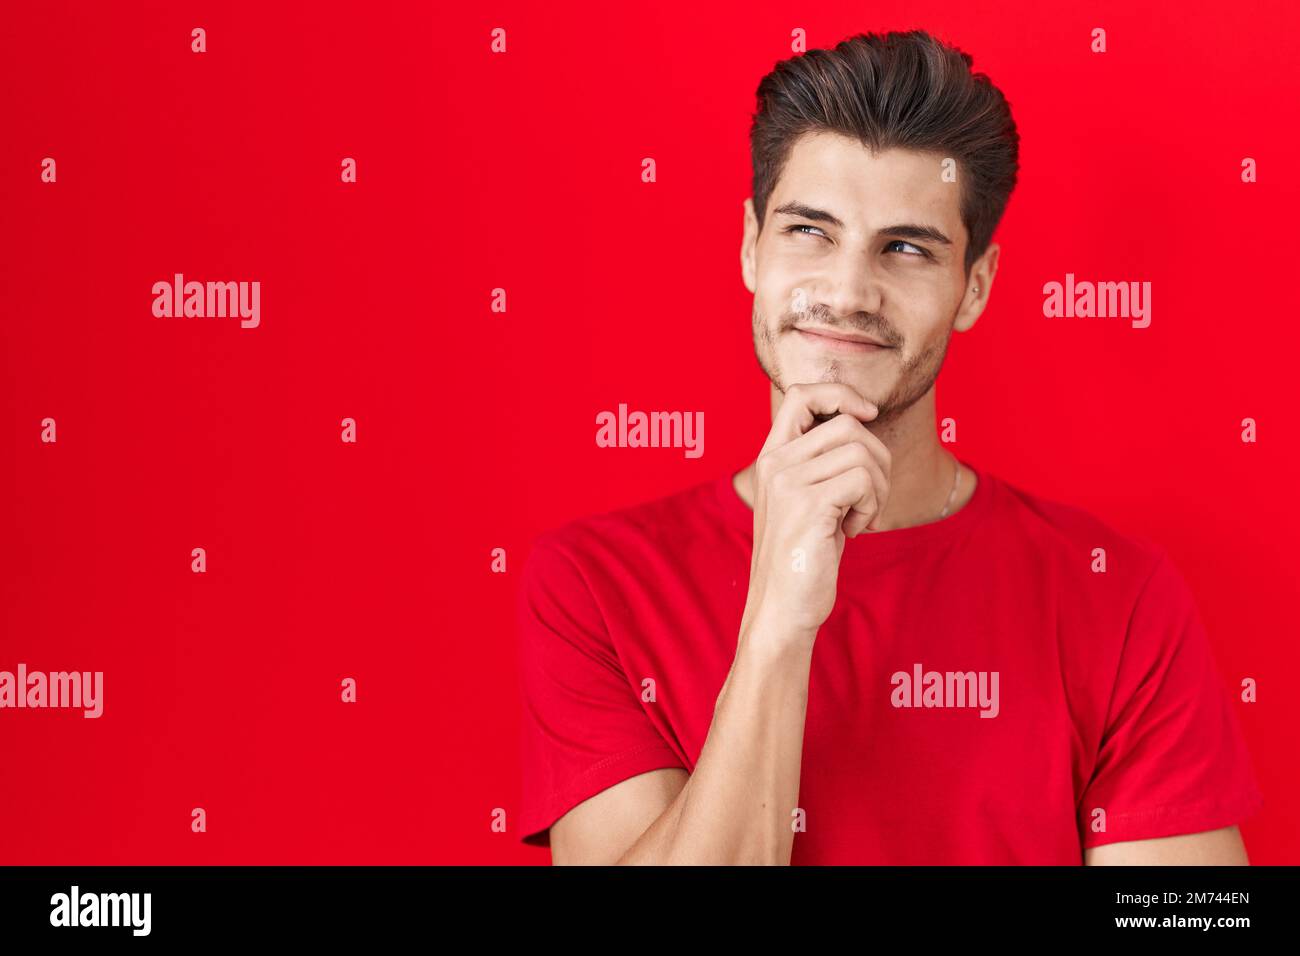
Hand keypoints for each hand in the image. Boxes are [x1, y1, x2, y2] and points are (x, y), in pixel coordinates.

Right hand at [741, 383, 891, 640]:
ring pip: (862, 452)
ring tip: (859, 517)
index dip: (841, 395)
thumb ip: (821, 462)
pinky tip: (853, 530)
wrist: (782, 607)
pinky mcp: (808, 505)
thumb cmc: (802, 557)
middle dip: (877, 458)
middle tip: (868, 497)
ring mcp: (788, 483)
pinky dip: (871, 506)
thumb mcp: (806, 500)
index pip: (802, 394)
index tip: (867, 416)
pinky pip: (863, 481)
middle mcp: (775, 463)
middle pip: (848, 424)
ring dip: (876, 488)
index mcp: (771, 457)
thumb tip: (863, 422)